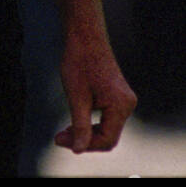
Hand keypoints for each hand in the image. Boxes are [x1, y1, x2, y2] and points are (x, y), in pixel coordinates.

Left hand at [53, 35, 136, 152]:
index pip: (107, 140)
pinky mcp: (117, 96)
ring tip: (65, 130)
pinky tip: (74, 120)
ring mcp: (124, 100)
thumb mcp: (76, 97)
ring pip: (106, 127)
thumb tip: (78, 149)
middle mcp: (127, 104)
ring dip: (86, 131)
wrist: (85, 37)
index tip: (62, 141)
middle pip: (108, 136)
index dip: (85, 145)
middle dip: (84, 139)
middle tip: (59, 137)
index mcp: (121, 106)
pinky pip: (106, 117)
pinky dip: (90, 121)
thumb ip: (80, 125)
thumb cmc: (79, 62)